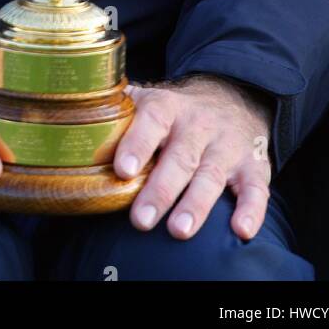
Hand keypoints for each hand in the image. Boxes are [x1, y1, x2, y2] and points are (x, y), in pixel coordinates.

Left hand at [112, 74, 273, 240]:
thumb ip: (118, 112)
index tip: (123, 169)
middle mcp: (198, 126)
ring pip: (211, 176)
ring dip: (196, 204)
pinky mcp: (252, 167)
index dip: (138, 143)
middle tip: (140, 219)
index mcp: (167, 107)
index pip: (152, 120)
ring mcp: (226, 146)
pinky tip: (241, 231)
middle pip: (180, 158)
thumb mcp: (149, 101)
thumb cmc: (175, 112)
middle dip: (160, 190)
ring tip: (179, 230)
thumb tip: (72, 121)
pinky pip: (256, 189)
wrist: (231, 97)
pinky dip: (251, 210)